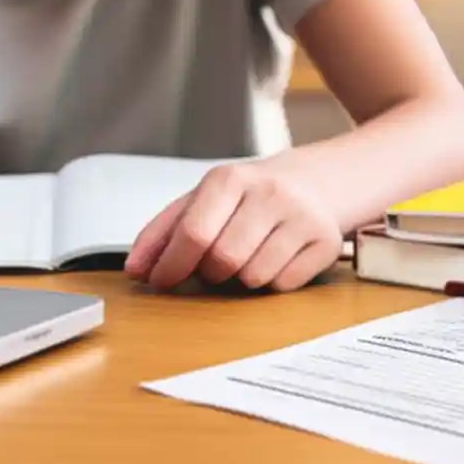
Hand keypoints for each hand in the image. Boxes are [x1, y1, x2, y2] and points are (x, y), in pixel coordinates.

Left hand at [125, 162, 341, 291]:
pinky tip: (276, 258)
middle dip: (209, 273)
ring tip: (248, 255)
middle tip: (213, 264)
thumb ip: (166, 230)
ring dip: (240, 278)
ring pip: (254, 277)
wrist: (321, 179)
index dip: (172, 265)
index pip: (194, 232)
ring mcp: (301, 217)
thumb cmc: (253, 193)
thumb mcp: (206, 197)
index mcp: (230, 178)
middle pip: (223, 259)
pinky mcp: (326, 242)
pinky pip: (283, 285)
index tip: (160, 280)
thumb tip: (137, 269)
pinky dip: (271, 282)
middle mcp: (269, 193)